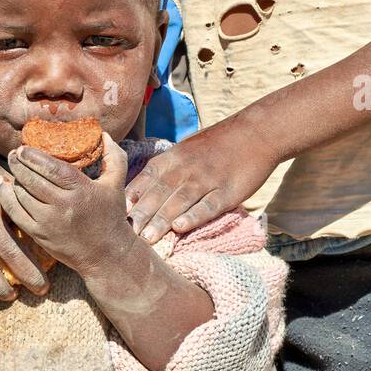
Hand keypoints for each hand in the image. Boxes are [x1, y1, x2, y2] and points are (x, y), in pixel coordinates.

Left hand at [0, 133, 131, 276]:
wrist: (107, 255)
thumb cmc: (111, 216)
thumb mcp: (117, 184)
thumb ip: (114, 157)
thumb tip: (105, 134)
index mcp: (82, 189)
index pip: (51, 167)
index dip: (33, 156)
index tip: (23, 147)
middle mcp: (64, 206)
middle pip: (32, 180)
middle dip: (18, 163)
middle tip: (13, 154)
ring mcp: (49, 222)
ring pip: (22, 195)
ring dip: (13, 179)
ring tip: (11, 167)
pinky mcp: (40, 236)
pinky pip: (16, 214)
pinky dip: (6, 198)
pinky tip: (4, 186)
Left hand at [125, 112, 276, 242]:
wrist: (255, 132)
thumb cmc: (216, 145)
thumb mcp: (185, 149)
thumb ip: (165, 169)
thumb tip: (140, 191)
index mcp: (172, 158)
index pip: (145, 179)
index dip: (130, 198)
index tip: (114, 216)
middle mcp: (185, 168)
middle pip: (159, 193)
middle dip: (141, 215)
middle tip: (125, 235)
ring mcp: (206, 180)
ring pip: (179, 202)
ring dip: (161, 221)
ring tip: (147, 238)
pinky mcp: (227, 192)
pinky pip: (208, 206)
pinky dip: (193, 216)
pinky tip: (180, 228)